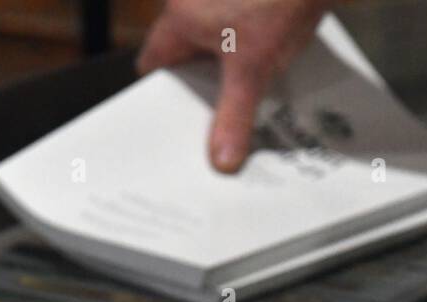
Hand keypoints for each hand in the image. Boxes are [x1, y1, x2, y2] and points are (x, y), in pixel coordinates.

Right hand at [136, 0, 330, 172]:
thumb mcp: (253, 69)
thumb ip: (235, 115)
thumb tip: (221, 158)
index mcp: (181, 17)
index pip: (154, 59)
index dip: (164, 88)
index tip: (174, 110)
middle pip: (184, 50)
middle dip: (202, 79)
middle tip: (216, 110)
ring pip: (214, 36)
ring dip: (229, 61)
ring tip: (246, 89)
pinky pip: (239, 22)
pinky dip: (251, 42)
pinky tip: (271, 56)